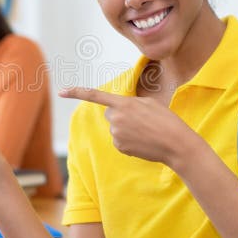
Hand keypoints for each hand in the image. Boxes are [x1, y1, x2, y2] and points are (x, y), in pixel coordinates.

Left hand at [60, 87, 201, 166]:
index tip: (61, 90)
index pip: (95, 95)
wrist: (176, 143)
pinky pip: (119, 141)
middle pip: (110, 114)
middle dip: (120, 115)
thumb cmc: (166, 120)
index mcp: (123, 103)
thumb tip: (118, 113)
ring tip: (145, 131)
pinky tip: (143, 142)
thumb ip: (130, 103)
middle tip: (140, 120)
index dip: (77, 92)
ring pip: (115, 128)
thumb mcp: (149, 103)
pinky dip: (128, 141)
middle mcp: (116, 119)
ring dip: (126, 129)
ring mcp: (117, 134)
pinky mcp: (120, 147)